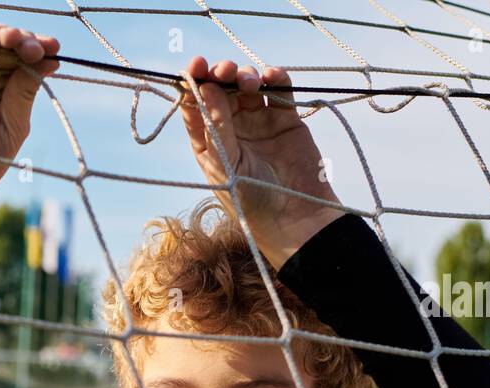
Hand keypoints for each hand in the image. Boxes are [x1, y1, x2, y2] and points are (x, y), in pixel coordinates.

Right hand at [0, 13, 60, 204]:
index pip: (24, 59)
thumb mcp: (11, 126)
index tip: (53, 48)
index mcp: (7, 87)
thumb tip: (49, 58)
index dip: (37, 48)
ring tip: (12, 39)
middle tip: (31, 47)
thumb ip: (24, 92)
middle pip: (3, 44)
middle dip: (19, 40)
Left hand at [178, 58, 343, 268]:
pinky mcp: (286, 118)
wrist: (297, 218)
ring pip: (248, 85)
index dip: (192, 82)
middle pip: (221, 89)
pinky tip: (273, 76)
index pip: (194, 105)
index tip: (196, 66)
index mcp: (209, 141)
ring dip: (247, 75)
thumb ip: (217, 126)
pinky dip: (276, 77)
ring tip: (250, 83)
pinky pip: (280, 89)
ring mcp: (259, 121)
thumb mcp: (227, 166)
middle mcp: (232, 128)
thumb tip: (204, 87)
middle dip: (221, 74)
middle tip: (225, 71)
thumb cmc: (253, 201)